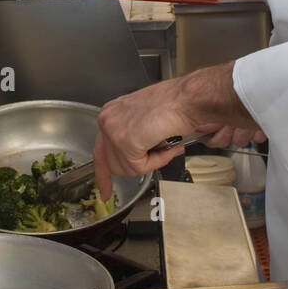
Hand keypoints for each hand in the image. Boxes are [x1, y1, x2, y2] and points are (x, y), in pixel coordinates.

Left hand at [92, 62, 262, 198]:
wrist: (187, 99)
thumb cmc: (176, 104)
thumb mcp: (148, 121)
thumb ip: (136, 140)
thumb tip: (138, 158)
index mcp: (113, 113)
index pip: (100, 148)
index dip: (103, 173)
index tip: (106, 189)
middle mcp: (107, 119)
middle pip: (111, 163)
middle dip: (135, 165)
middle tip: (157, 151)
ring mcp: (113, 130)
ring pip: (126, 168)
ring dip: (150, 161)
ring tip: (163, 142)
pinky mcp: (124, 141)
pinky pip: (138, 167)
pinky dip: (156, 161)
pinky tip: (163, 144)